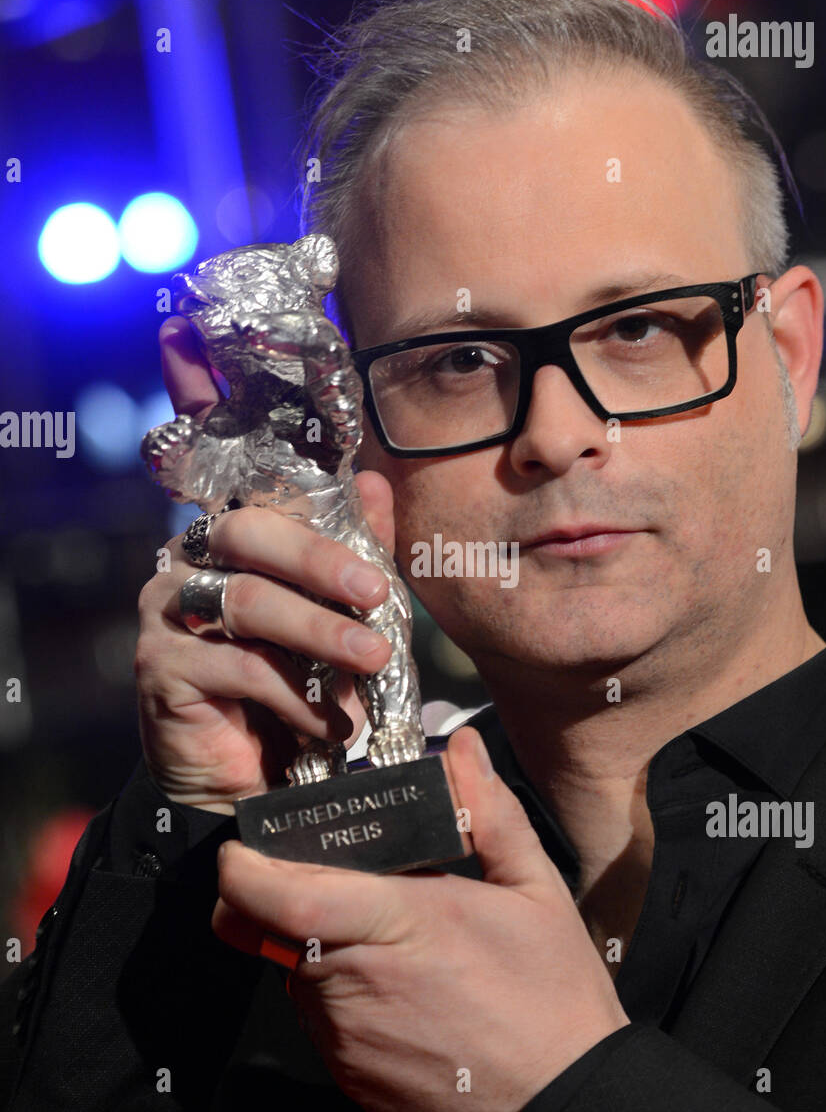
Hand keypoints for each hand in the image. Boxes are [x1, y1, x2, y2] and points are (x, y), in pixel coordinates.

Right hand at [134, 318, 397, 812]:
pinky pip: (234, 664)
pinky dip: (290, 690)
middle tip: (377, 596)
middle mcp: (190, 559)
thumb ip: (358, 549)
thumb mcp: (343, 617)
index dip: (194, 389)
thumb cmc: (302, 688)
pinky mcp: (161, 668)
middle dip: (322, 558)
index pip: (211, 452)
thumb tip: (378, 479)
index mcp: (234, 534)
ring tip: (370, 660)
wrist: (256, 783)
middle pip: (251, 527)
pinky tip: (324, 717)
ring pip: (248, 597)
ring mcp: (168, 612)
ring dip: (320, 631)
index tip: (181, 328)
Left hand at [212, 727, 629, 1111]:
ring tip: (386, 940)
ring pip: (294, 973)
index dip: (244, 872)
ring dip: (317, 947)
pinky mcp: (348, 1078)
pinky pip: (319, 1019)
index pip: (282, 897)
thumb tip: (463, 750)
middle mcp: (355, 982)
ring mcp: (346, 1037)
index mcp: (398, 923)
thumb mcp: (536, 891)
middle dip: (279, 900)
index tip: (241, 850)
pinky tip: (399, 992)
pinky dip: (340, 994)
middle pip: (270, 930)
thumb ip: (489, 814)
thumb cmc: (554, 998)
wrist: (565, 1109)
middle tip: (325, 881)